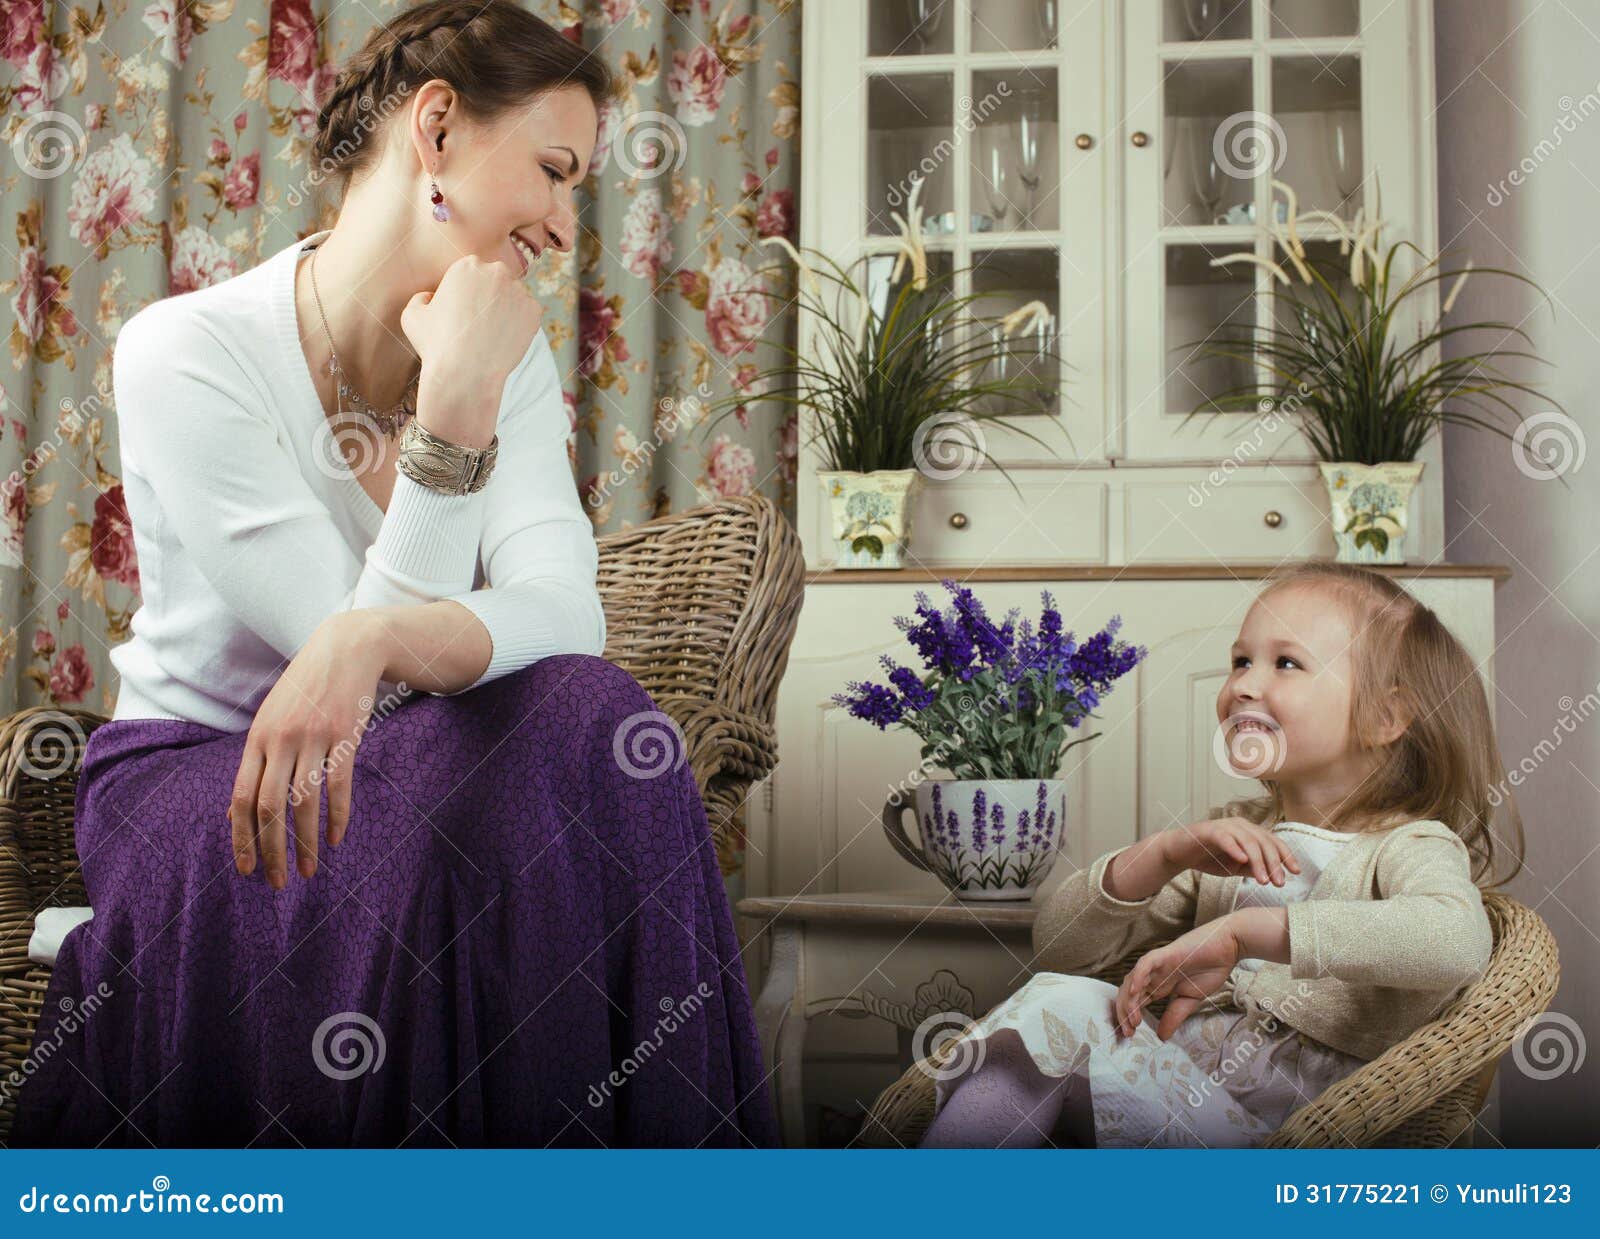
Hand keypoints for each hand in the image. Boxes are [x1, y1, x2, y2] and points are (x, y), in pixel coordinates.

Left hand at [229, 613, 390, 888]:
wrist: (346, 649)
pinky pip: (338, 785)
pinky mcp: (344, 736)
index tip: (246, 870)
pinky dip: (336, 816)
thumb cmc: (306, 689)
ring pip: (303, 801)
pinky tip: (335, 838)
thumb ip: (257, 762)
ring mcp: (313, 738)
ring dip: (303, 842)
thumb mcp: (272, 720)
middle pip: (268, 807)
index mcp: (257, 739)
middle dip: (270, 850)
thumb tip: (239, 814)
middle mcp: (280, 740)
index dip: (241, 838)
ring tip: (307, 871)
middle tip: (276, 882)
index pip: (240, 798)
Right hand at [399, 254, 543, 444]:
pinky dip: (519, 325)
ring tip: (491, 334)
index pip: (473, 272)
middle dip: (490, 296)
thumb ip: (421, 298)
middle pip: (496, 280)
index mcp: (467, 266)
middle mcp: (496, 271)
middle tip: (480, 323)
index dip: (468, 292)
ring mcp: (519, 291)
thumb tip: (432, 296)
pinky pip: (527, 314)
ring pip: (513, 297)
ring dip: (506, 310)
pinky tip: (504, 340)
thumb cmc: (436, 346)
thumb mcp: (412, 316)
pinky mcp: (534, 311)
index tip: (464, 311)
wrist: (466, 374)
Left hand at [1114, 917, 1244, 1041]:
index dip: (1129, 1017)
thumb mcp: (1189, 1000)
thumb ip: (1174, 1016)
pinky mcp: (1165, 954)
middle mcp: (1153, 975)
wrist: (1227, 948)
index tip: (1130, 1035)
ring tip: (1133, 1019)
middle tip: (1129, 1032)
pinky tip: (1134, 991)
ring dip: (1129, 1000)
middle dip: (1125, 1013)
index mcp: (1158, 986)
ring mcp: (1157, 964)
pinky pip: (1145, 964)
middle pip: (1128, 993)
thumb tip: (1161, 1037)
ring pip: (1132, 980)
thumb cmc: (1210, 970)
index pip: (1135, 1002)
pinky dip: (1138, 977)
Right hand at [1160, 815, 1300, 886]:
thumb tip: (1275, 876)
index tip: (1296, 872)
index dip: (1286, 856)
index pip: (1273, 842)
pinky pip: (1225, 838)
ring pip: (1248, 841)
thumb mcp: (1236, 867)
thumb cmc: (1209, 857)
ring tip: (1263, 880)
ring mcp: (1224, 826)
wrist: (1179, 852)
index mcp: (1249, 832)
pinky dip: (1235, 848)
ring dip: (1258, 861)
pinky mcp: (1208, 830)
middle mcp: (1240, 825)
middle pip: (1264, 842)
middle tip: (1279, 883)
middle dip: (1275, 863)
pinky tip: (1242, 861)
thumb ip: (1254, 868)